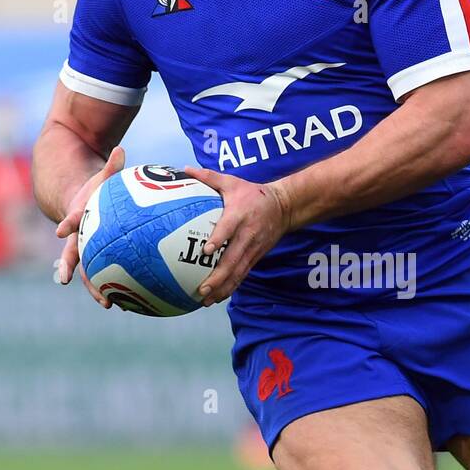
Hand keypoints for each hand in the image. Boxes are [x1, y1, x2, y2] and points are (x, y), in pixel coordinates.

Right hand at [56, 145, 125, 306]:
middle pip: (72, 255)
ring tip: (108, 304)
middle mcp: (78, 238)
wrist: (84, 204)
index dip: (66, 225)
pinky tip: (131, 303)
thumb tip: (121, 148)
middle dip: (70, 268)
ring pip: (88, 272)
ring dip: (95, 288)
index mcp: (77, 218)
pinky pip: (106, 275)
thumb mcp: (103, 177)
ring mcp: (87, 251)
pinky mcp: (98, 259)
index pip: (69, 221)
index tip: (62, 231)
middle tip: (67, 281)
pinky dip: (115, 288)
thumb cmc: (96, 190)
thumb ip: (112, 166)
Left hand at [183, 167, 289, 304]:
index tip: (207, 250)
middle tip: (202, 288)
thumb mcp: (233, 182)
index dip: (219, 239)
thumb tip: (185, 169)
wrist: (284, 207)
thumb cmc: (253, 194)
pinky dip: (231, 287)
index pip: (229, 229)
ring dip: (223, 287)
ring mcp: (253, 249)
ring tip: (206, 300)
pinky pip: (242, 274)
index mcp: (240, 215)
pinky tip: (217, 298)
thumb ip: (209, 177)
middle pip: (233, 259)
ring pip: (238, 272)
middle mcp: (247, 235)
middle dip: (218, 276)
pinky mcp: (255, 257)